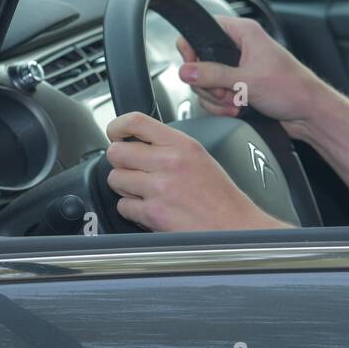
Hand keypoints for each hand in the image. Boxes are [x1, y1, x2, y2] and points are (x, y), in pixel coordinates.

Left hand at [104, 111, 286, 231]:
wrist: (234, 226)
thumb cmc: (220, 195)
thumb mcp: (199, 157)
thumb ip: (169, 146)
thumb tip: (137, 142)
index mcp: (182, 144)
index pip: (136, 122)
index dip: (117, 127)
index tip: (115, 134)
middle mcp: (169, 162)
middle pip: (117, 152)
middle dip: (120, 162)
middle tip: (132, 169)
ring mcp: (159, 188)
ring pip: (115, 179)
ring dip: (125, 187)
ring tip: (145, 191)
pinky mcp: (153, 213)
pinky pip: (123, 206)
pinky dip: (132, 210)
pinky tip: (150, 208)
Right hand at [176, 16, 325, 130]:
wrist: (308, 113)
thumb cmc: (292, 88)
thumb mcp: (248, 81)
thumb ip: (214, 75)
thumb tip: (186, 71)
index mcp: (243, 33)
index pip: (203, 28)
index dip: (192, 48)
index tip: (193, 67)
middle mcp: (239, 47)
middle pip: (200, 61)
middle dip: (209, 84)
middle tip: (225, 92)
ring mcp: (237, 68)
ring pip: (206, 82)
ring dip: (216, 98)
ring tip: (236, 102)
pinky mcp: (238, 86)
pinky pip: (216, 95)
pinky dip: (222, 105)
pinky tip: (237, 109)